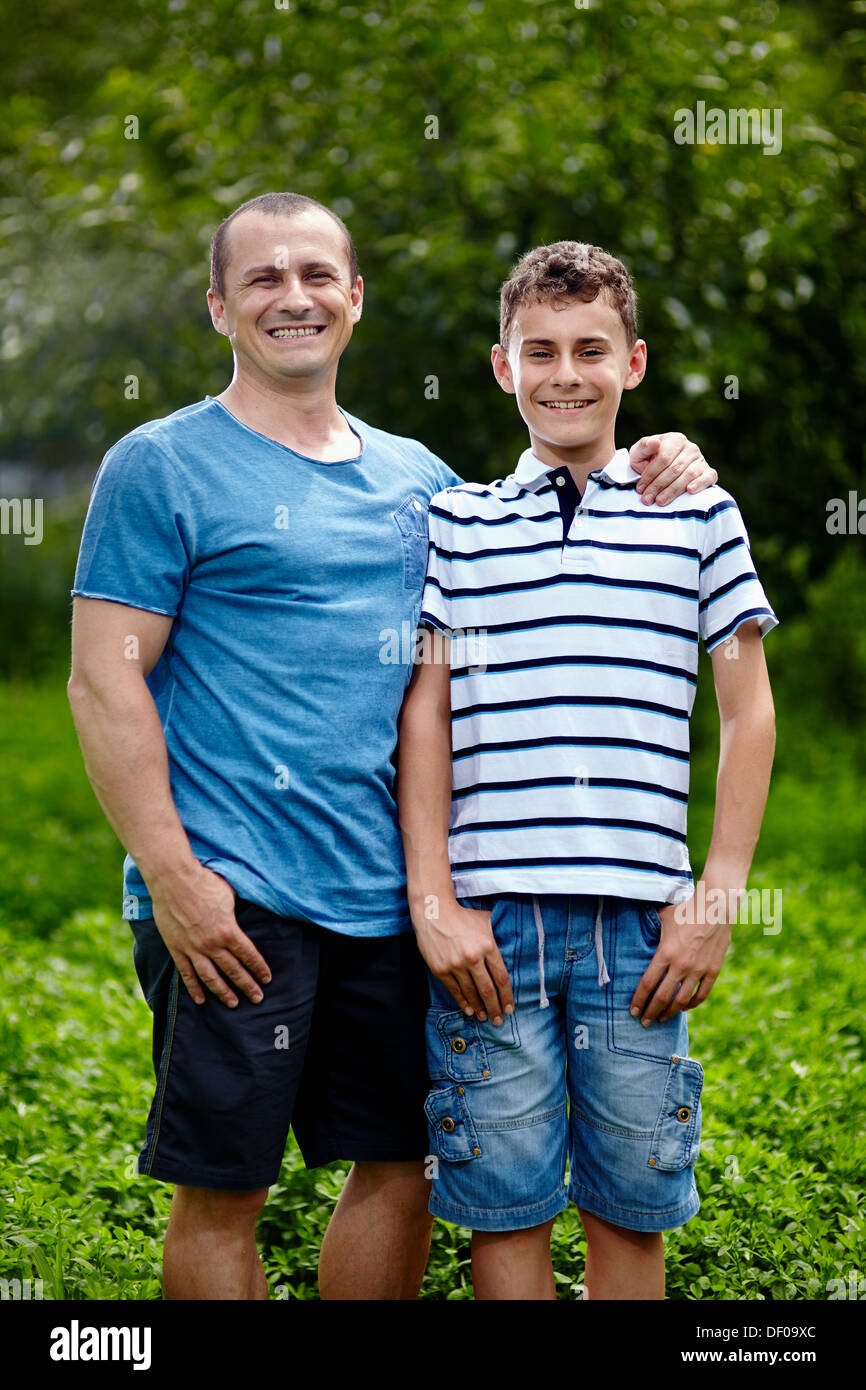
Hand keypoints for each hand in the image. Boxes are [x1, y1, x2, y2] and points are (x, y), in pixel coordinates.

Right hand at [150, 863, 271, 1007]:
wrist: (173, 879)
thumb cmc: (204, 882)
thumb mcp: (229, 894)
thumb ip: (237, 910)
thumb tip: (246, 910)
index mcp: (228, 930)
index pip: (248, 955)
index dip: (259, 968)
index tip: (266, 979)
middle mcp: (212, 944)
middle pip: (233, 971)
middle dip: (247, 986)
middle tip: (257, 998)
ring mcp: (193, 949)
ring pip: (211, 978)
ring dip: (223, 992)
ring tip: (233, 1003)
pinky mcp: (176, 949)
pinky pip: (186, 973)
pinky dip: (194, 988)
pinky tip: (201, 1000)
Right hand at [413, 898, 513, 1024]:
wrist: (434, 911)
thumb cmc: (463, 916)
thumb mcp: (486, 921)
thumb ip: (500, 934)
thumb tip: (516, 942)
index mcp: (488, 946)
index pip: (502, 978)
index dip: (507, 996)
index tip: (510, 1008)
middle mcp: (473, 957)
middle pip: (488, 990)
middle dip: (495, 1008)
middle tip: (499, 1021)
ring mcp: (456, 965)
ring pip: (471, 993)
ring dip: (479, 1008)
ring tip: (484, 1018)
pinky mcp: (441, 969)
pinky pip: (454, 990)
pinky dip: (462, 1002)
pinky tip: (469, 1010)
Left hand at [629, 433, 717, 504]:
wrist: (659, 471)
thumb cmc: (648, 461)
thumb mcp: (640, 453)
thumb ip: (644, 447)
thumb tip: (654, 443)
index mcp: (675, 439)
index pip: (664, 458)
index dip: (651, 474)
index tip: (640, 489)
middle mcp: (691, 448)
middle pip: (675, 469)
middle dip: (659, 486)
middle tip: (647, 499)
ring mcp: (701, 460)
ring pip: (689, 475)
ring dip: (673, 490)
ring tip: (660, 501)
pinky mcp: (709, 472)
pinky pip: (709, 477)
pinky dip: (700, 483)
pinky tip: (690, 491)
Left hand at [629, 893, 730, 1024]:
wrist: (716, 907)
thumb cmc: (685, 910)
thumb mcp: (662, 917)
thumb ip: (649, 928)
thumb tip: (632, 928)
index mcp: (665, 953)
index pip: (647, 984)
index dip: (639, 1000)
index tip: (633, 1011)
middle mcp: (681, 965)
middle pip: (662, 997)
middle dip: (651, 1012)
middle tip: (644, 1022)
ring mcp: (699, 970)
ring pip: (682, 1001)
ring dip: (670, 1012)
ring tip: (662, 1018)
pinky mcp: (713, 970)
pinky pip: (701, 994)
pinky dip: (691, 1004)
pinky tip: (684, 1007)